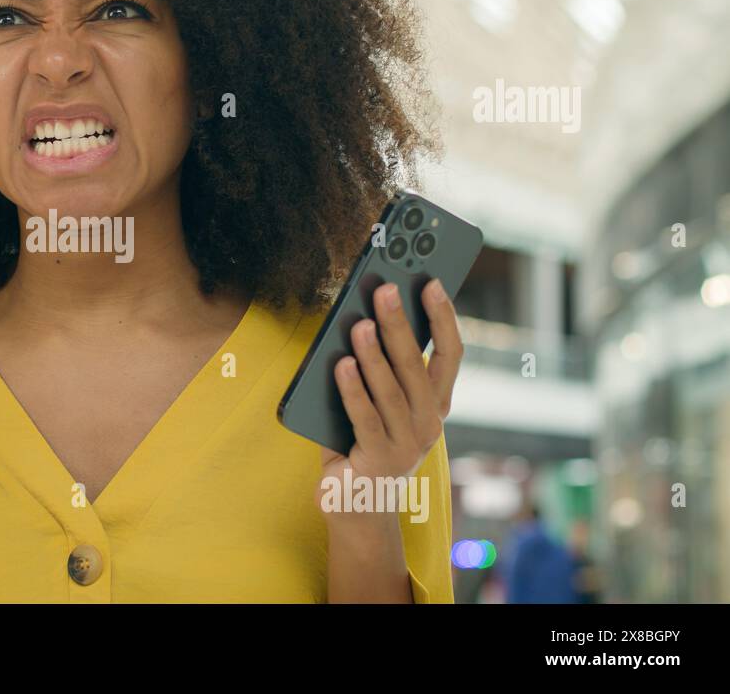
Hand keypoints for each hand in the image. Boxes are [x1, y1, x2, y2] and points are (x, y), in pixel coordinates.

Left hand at [318, 278, 463, 515]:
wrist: (358, 508)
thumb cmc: (364, 443)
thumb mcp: (379, 403)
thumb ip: (377, 369)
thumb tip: (361, 317)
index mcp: (435, 404)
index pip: (450, 354)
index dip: (443, 317)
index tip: (433, 282)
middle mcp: (429, 423)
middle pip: (416, 365)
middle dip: (400, 324)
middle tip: (385, 290)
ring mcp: (406, 444)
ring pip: (390, 390)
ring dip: (374, 354)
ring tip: (358, 323)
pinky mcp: (377, 459)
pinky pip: (363, 416)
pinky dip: (352, 389)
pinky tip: (340, 364)